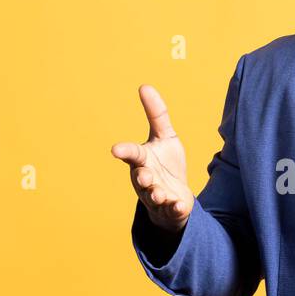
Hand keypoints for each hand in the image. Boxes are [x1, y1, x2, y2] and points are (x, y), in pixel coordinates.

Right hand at [111, 84, 193, 233]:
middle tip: (144, 176)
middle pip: (141, 178)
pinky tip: (179, 204)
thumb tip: (144, 86)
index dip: (124, 150)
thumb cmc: (166, 164)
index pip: (132, 153)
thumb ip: (157, 114)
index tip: (115, 149)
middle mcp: (146, 178)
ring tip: (160, 193)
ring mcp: (157, 195)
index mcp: (142, 160)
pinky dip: (175, 207)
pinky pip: (172, 209)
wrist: (173, 196)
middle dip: (142, 178)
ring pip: (153, 196)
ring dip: (156, 194)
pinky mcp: (170, 208)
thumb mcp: (165, 136)